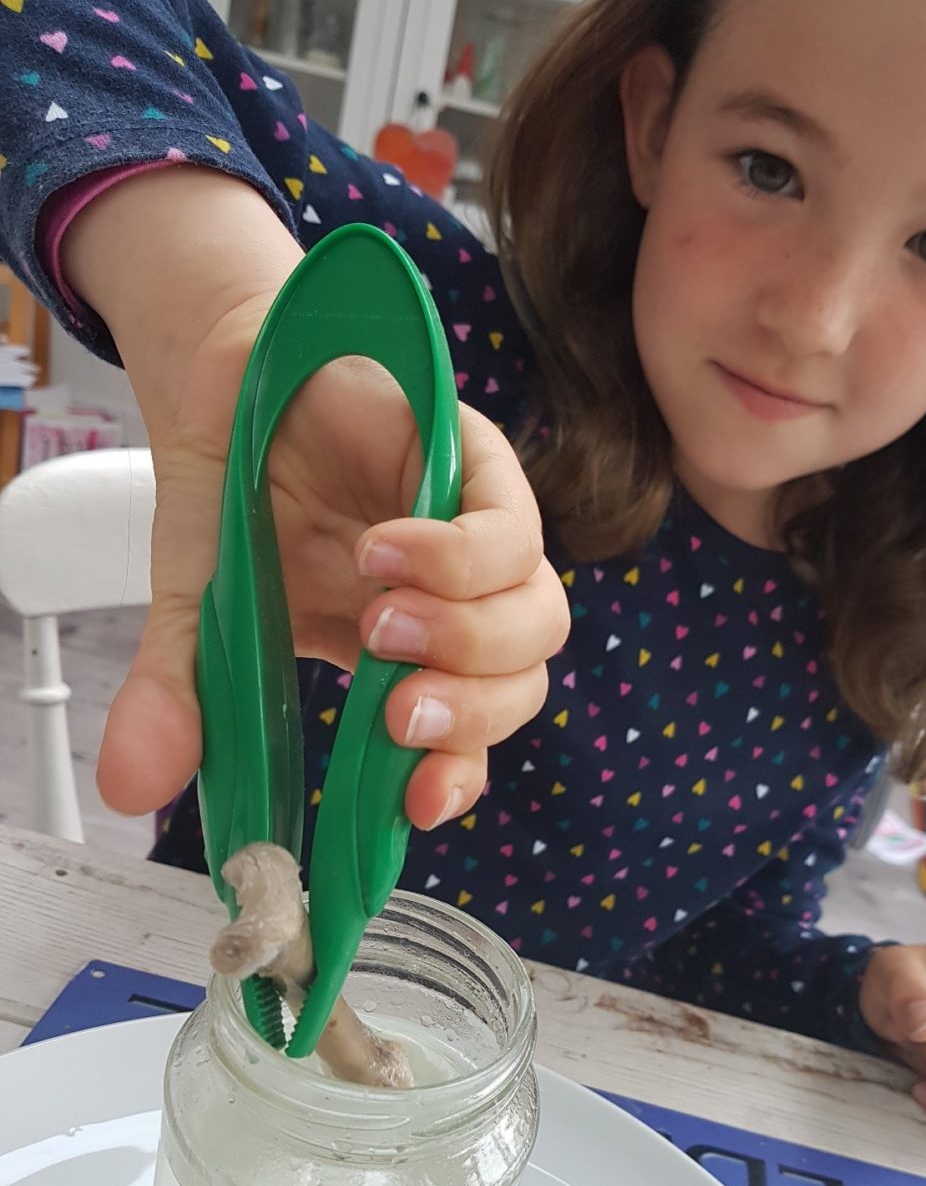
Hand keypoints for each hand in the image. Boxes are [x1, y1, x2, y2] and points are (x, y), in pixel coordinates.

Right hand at [63, 170, 567, 828]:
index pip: (464, 742)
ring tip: (381, 624)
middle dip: (467, 716)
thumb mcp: (202, 617)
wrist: (229, 383)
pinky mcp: (481, 467)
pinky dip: (457, 558)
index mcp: (406, 661)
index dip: (454, 776)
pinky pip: (512, 533)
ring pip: (539, 620)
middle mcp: (458, 608)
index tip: (418, 802)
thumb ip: (180, 699)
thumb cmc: (232, 503)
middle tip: (395, 715)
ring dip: (467, 642)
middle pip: (519, 688)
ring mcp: (478, 539)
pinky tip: (384, 551)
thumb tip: (126, 788)